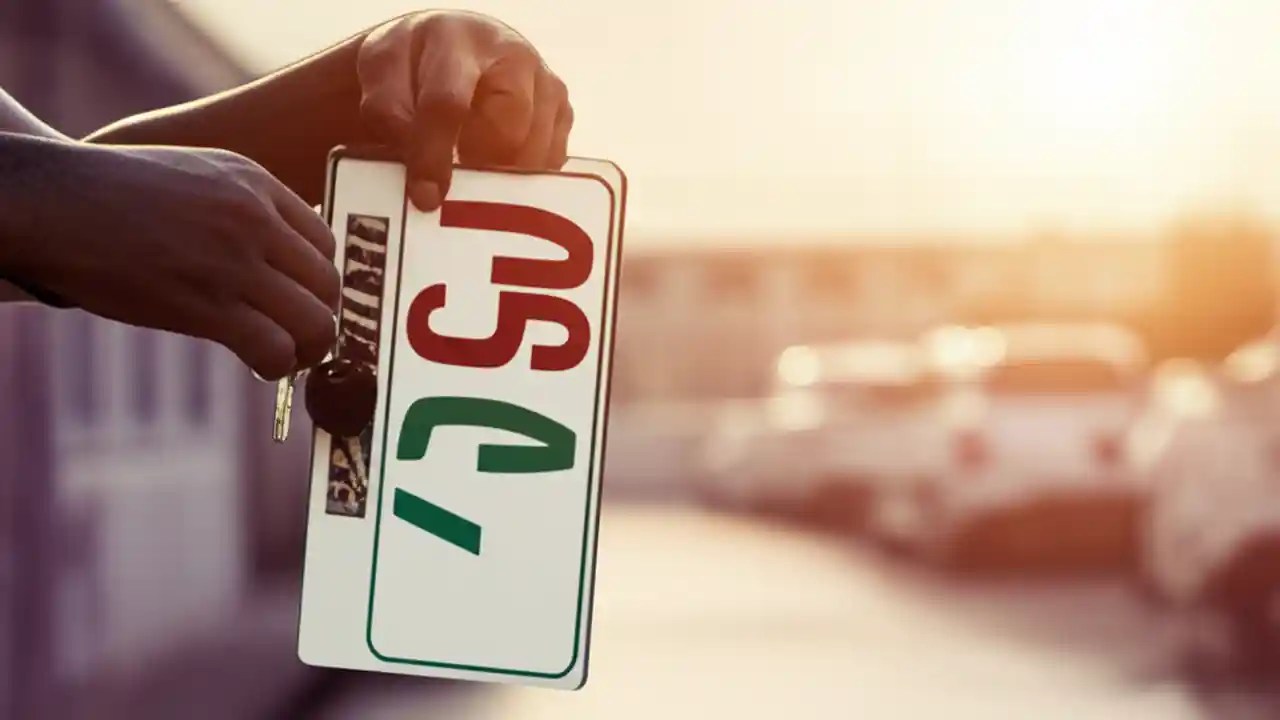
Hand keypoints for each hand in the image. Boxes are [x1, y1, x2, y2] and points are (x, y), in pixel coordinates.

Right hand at [4, 141, 338, 379]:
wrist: (53, 203)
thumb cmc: (114, 194)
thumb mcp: (197, 173)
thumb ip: (244, 205)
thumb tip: (278, 252)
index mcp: (256, 184)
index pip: (325, 243)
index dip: (316, 281)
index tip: (297, 300)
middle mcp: (255, 219)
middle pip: (329, 285)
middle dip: (319, 318)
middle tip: (294, 337)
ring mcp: (233, 261)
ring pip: (316, 321)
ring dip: (307, 350)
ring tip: (283, 357)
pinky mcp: (206, 304)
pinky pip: (275, 349)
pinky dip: (277, 367)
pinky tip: (259, 366)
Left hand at [357, 11, 573, 210]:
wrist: (444, 46)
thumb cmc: (411, 66)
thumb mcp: (379, 75)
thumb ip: (386, 113)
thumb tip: (417, 168)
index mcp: (457, 39)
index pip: (447, 103)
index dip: (434, 154)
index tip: (425, 197)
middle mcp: (512, 54)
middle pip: (509, 131)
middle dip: (482, 168)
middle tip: (458, 188)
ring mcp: (545, 82)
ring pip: (535, 153)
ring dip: (503, 178)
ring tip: (474, 176)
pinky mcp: (563, 110)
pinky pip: (551, 161)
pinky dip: (523, 179)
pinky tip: (496, 170)